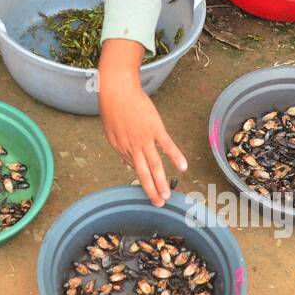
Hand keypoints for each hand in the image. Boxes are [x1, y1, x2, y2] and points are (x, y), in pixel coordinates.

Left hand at [98, 39, 187, 205]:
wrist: (118, 90)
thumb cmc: (113, 108)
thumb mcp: (111, 131)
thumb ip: (120, 148)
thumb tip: (124, 163)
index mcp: (120, 148)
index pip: (132, 167)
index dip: (141, 176)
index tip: (149, 187)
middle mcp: (132, 147)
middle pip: (143, 173)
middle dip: (151, 190)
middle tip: (158, 203)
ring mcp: (144, 139)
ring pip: (154, 165)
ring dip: (161, 181)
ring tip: (168, 195)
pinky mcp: (155, 128)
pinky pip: (167, 145)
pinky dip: (176, 156)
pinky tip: (183, 167)